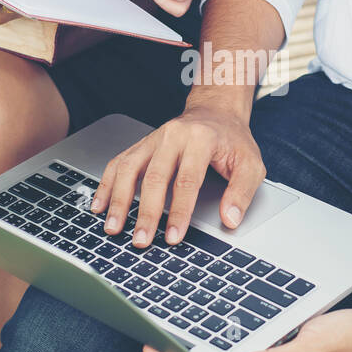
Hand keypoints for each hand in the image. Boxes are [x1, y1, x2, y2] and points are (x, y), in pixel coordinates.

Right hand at [90, 102, 263, 246]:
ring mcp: (153, 139)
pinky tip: (100, 205)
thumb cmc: (233, 140)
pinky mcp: (141, 145)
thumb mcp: (251, 163)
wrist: (216, 111)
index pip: (187, 180)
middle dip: (146, 213)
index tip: (173, 237)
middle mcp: (173, 136)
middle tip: (141, 240)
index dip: (179, 211)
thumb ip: (242, 192)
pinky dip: (107, 185)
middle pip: (154, 177)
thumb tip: (229, 220)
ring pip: (129, 168)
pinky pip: (118, 163)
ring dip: (119, 200)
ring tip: (113, 227)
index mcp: (201, 139)